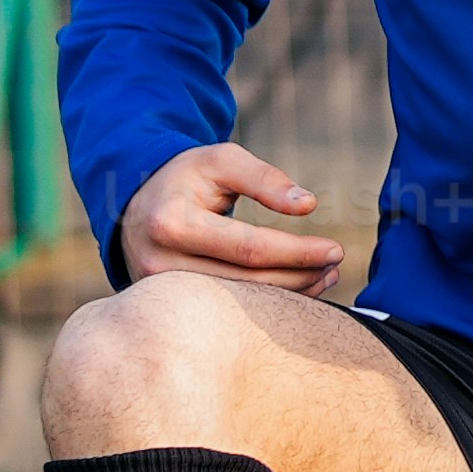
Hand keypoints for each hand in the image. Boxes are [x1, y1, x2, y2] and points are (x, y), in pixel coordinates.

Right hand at [120, 141, 345, 291]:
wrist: (136, 205)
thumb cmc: (186, 178)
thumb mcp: (221, 161)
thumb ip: (265, 178)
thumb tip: (308, 205)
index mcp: (173, 223)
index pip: (249, 248)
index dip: (297, 252)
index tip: (336, 249)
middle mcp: (162, 265)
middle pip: (248, 282)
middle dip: (300, 276)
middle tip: (336, 266)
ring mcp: (162, 292)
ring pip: (240, 305)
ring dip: (290, 293)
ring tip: (326, 276)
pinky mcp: (171, 307)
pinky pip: (228, 310)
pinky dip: (265, 302)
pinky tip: (297, 289)